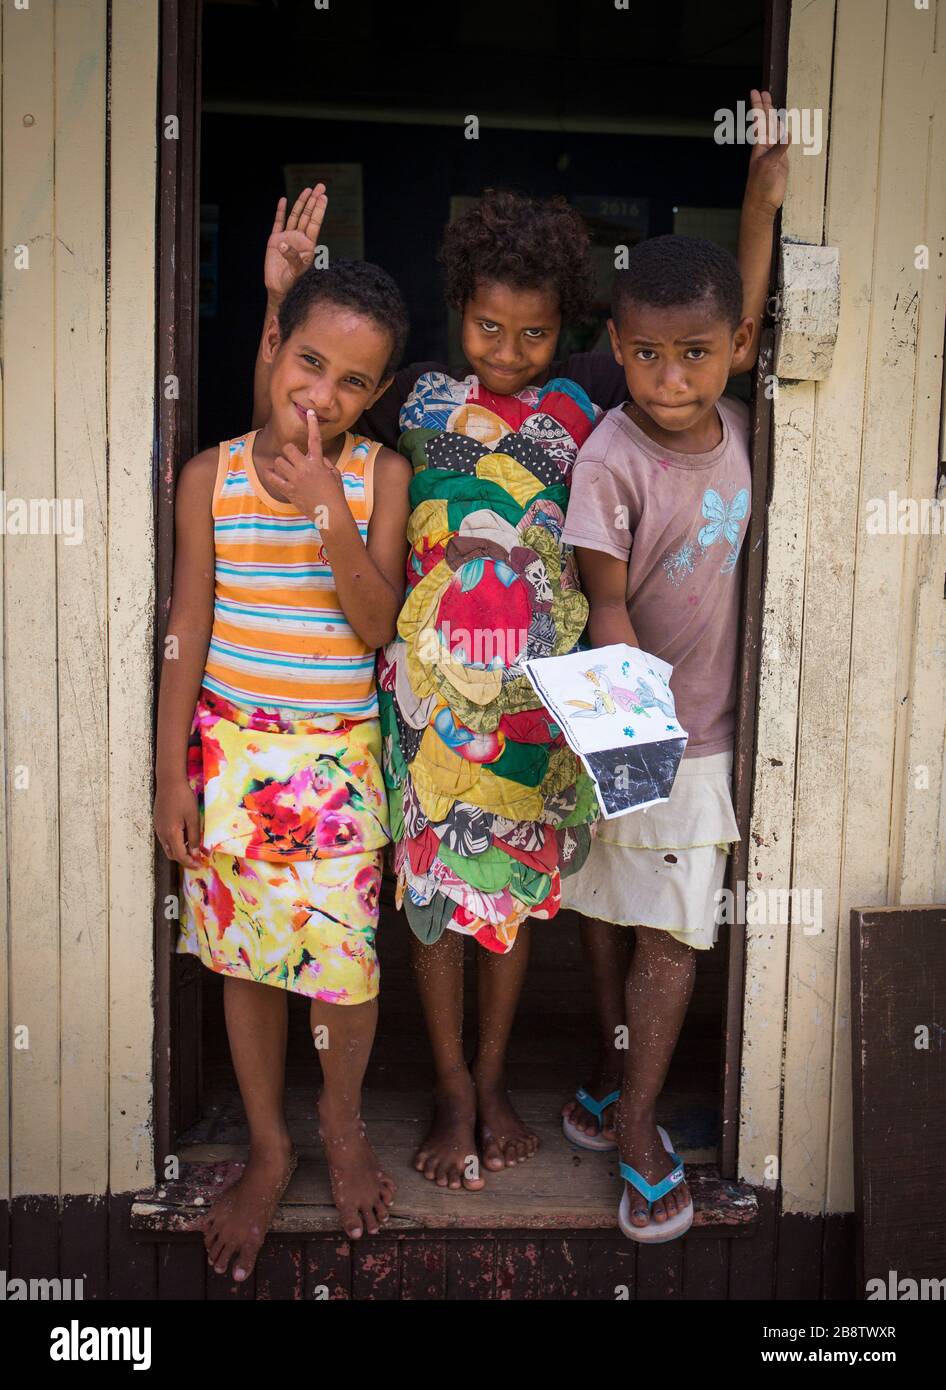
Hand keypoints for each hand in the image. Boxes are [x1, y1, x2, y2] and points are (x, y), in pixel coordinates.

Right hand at [154, 778, 201, 868]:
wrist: (169, 782)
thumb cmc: (183, 798)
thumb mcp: (193, 818)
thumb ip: (193, 837)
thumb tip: (195, 853)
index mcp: (171, 833)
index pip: (180, 856)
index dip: (190, 863)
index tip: (199, 865)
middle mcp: (162, 833)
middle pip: (172, 854)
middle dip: (184, 859)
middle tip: (197, 859)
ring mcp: (158, 828)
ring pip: (168, 847)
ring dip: (179, 852)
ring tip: (192, 848)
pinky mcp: (157, 823)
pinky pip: (165, 839)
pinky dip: (174, 843)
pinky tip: (184, 837)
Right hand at [263, 184, 326, 300]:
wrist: (280, 288)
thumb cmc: (293, 283)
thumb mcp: (297, 272)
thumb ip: (293, 258)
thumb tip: (284, 243)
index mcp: (308, 245)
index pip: (315, 223)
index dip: (319, 210)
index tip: (323, 197)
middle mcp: (299, 238)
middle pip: (307, 215)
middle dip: (313, 201)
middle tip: (320, 186)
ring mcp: (288, 237)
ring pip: (295, 216)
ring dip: (301, 203)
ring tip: (307, 189)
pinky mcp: (275, 240)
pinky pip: (278, 222)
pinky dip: (280, 211)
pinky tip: (284, 201)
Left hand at [270, 409, 344, 523]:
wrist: (330, 514)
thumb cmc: (335, 495)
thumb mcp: (335, 475)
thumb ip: (327, 463)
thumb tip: (320, 457)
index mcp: (318, 463)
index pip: (315, 439)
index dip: (313, 424)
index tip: (310, 413)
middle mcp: (305, 468)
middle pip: (288, 448)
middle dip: (288, 451)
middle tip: (291, 457)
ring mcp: (296, 479)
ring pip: (279, 462)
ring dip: (281, 464)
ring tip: (285, 469)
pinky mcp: (289, 490)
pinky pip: (273, 478)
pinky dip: (270, 474)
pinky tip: (269, 472)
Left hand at [744, 89, 790, 216]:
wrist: (763, 204)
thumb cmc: (761, 186)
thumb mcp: (768, 166)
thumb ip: (778, 149)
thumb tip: (787, 133)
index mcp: (760, 145)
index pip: (759, 121)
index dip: (758, 106)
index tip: (755, 92)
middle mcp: (766, 146)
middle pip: (766, 122)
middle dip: (764, 107)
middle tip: (762, 92)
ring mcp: (774, 153)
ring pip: (774, 131)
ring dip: (773, 117)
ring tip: (770, 105)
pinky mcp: (782, 161)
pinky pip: (783, 143)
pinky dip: (784, 133)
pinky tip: (783, 126)